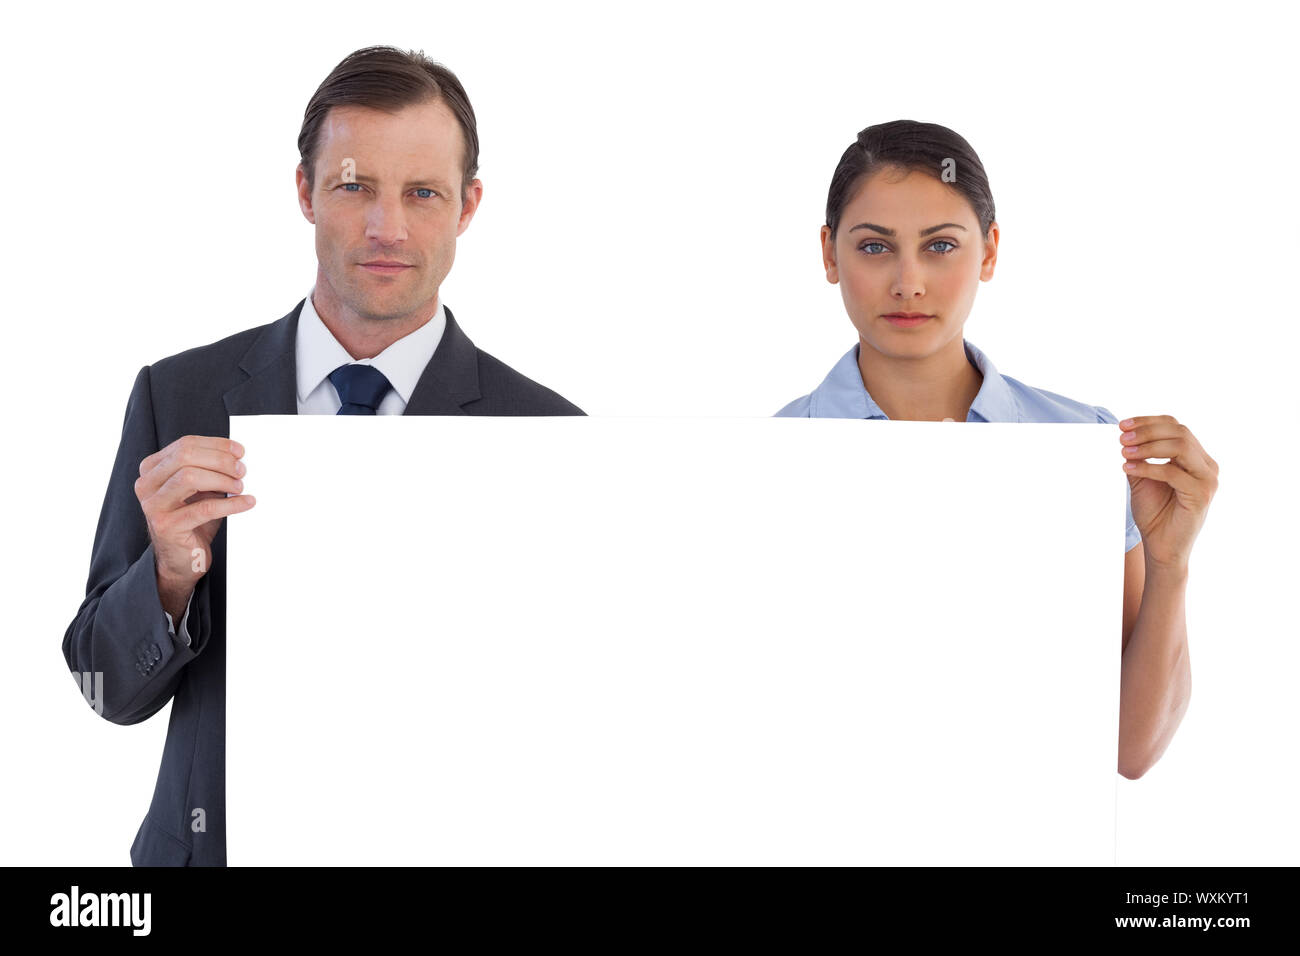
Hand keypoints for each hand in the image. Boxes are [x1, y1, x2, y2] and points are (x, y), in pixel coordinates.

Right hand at [135, 436, 254, 613]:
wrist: (181, 560)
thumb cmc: (193, 520)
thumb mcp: (200, 489)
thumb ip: (210, 468)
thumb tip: (237, 455)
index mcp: (152, 469)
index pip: (185, 444)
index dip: (216, 445)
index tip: (240, 452)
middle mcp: (146, 485)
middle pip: (186, 456)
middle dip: (220, 460)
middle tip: (242, 470)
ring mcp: (153, 506)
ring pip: (190, 477)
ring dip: (223, 479)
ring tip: (240, 487)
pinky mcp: (166, 526)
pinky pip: (204, 508)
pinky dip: (231, 504)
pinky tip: (247, 502)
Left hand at [1118, 415, 1217, 571]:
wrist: (1162, 546)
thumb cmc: (1154, 513)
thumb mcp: (1142, 478)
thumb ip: (1139, 456)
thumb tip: (1124, 434)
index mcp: (1196, 458)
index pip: (1176, 427)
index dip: (1149, 422)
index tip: (1122, 424)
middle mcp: (1207, 466)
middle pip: (1180, 432)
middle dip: (1147, 431)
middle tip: (1121, 438)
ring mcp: (1208, 480)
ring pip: (1180, 447)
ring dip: (1148, 446)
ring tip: (1123, 452)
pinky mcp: (1201, 494)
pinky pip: (1173, 472)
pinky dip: (1148, 467)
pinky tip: (1128, 468)